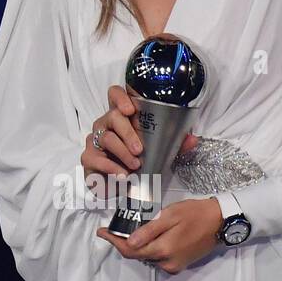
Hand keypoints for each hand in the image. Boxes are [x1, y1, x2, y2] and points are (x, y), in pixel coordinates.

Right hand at [81, 85, 198, 198]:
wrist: (124, 185)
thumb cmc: (140, 161)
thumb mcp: (161, 152)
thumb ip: (175, 144)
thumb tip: (193, 139)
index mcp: (122, 116)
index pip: (115, 95)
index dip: (120, 97)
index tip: (130, 109)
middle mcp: (106, 123)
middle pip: (112, 117)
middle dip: (128, 133)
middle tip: (140, 150)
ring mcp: (95, 139)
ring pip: (106, 138)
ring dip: (122, 153)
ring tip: (135, 166)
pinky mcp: (89, 158)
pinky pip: (95, 159)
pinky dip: (110, 168)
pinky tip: (122, 176)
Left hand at [95, 197, 222, 273]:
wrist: (220, 221)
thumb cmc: (193, 214)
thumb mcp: (169, 217)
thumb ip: (148, 231)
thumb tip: (128, 243)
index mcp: (162, 250)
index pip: (130, 251)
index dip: (114, 242)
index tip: (101, 232)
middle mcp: (167, 263)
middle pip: (137, 255)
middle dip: (123, 243)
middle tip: (112, 229)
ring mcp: (174, 265)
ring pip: (147, 257)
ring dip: (136, 246)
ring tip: (127, 231)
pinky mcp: (180, 263)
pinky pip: (158, 258)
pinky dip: (149, 248)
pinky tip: (146, 237)